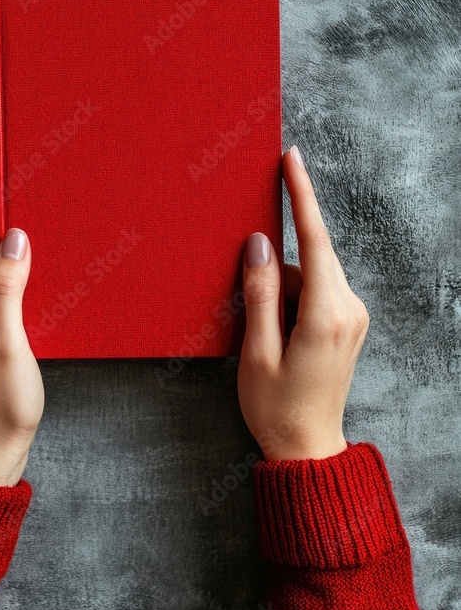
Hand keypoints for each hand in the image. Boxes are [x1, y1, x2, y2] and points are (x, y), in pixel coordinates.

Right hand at [237, 146, 369, 460]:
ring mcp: (353, 316)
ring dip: (282, 289)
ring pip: (311, 273)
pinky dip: (291, 297)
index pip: (314, 240)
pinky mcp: (348, 323)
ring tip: (264, 336)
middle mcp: (349, 309)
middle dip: (276, 266)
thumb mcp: (256, 352)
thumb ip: (259, 293)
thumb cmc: (277, 407)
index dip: (302, 196)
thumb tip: (258, 244)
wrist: (308, 448)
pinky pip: (316, 289)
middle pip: (310, 256)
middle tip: (256, 303)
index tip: (291, 160)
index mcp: (327, 315)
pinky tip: (276, 330)